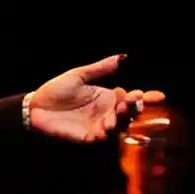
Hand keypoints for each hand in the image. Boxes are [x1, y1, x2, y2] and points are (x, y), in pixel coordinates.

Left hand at [28, 55, 164, 141]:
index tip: (159, 96)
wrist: (35, 106)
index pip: (130, 98)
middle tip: (134, 99)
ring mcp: (98, 125)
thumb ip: (99, 69)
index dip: (145, 98)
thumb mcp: (78, 76)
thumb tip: (121, 57)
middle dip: (135, 106)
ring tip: (120, 107)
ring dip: (123, 117)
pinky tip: (109, 123)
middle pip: (129, 113)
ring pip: (120, 125)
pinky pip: (103, 136)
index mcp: (106, 98)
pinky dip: (108, 130)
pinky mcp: (88, 136)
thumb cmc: (55, 90)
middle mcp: (106, 112)